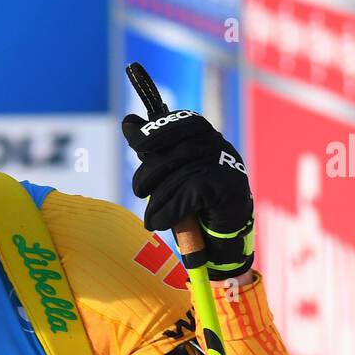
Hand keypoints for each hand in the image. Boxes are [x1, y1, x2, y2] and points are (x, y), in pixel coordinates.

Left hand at [121, 64, 253, 281]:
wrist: (226, 232)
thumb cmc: (195, 199)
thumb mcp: (174, 169)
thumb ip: (154, 147)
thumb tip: (127, 122)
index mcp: (205, 135)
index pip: (179, 123)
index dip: (154, 132)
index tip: (136, 142)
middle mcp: (217, 146)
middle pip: (172, 153)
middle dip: (147, 175)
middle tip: (139, 191)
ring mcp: (223, 166)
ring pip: (176, 179)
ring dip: (156, 203)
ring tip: (150, 217)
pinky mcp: (224, 188)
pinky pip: (184, 198)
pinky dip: (166, 215)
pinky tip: (159, 223)